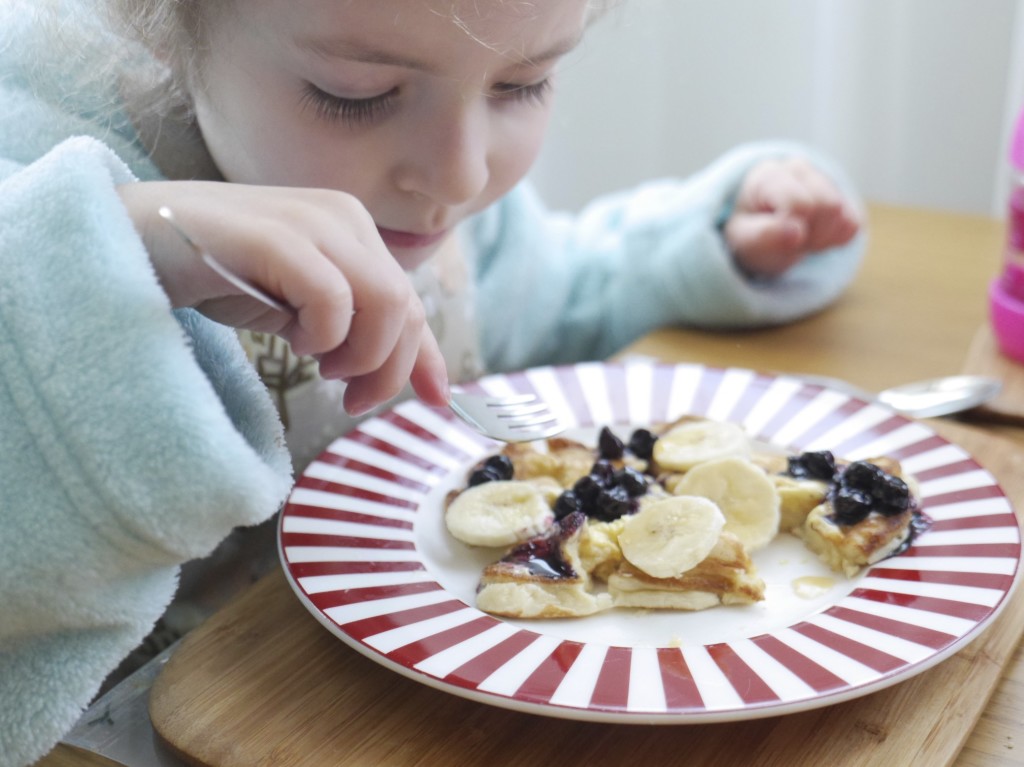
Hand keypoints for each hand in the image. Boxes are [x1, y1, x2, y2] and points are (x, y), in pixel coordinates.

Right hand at [118, 180, 448, 414]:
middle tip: (350, 399)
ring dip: (359, 355)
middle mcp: (343, 218)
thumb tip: (416, 381)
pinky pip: (333, 299)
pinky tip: (294, 341)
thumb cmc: (221, 276)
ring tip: (318, 364)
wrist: (138, 241)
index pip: (412, 301)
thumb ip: (355, 332)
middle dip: (389, 369)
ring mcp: (311, 222)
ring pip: (384, 303)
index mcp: (355, 231)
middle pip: (406, 308)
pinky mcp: (275, 237)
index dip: (428, 357)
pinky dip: (323, 335)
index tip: (437, 401)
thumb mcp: (303, 311)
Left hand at [723, 157, 860, 277]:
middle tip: (789, 240)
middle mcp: (797, 168)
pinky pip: (854, 225)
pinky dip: (836, 239)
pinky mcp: (841, 194)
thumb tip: (796, 231)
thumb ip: (762, 235)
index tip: (776, 236)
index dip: (793, 231)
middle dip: (810, 234)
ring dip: (822, 238)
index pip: (801, 204)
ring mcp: (822, 178)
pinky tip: (815, 236)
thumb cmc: (749, 230)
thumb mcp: (743, 239)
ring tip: (799, 238)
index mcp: (768, 175)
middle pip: (828, 207)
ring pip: (842, 214)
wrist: (758, 228)